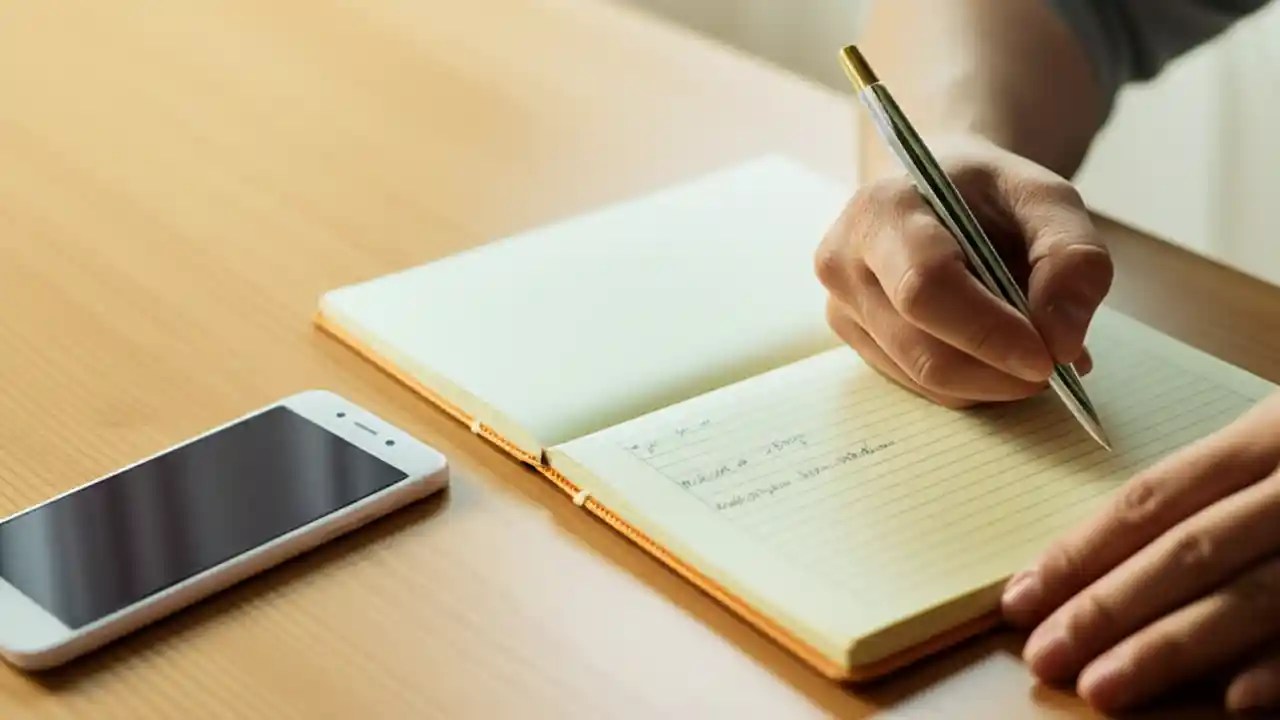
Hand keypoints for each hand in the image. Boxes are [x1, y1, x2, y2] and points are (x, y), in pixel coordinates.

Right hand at [815, 136, 1112, 407]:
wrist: (938, 189)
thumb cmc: (990, 193)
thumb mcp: (1047, 200)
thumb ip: (1072, 257)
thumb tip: (1064, 344)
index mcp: (882, 210)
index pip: (925, 288)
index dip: (988, 332)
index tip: (1050, 359)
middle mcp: (844, 263)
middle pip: (922, 349)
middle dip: (999, 371)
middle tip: (1057, 366)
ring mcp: (842, 307)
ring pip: (922, 376)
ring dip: (992, 381)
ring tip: (1031, 349)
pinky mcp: (852, 340)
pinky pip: (917, 385)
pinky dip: (971, 382)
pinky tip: (993, 351)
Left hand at [1002, 392, 1279, 712]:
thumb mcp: (1279, 441)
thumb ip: (1214, 493)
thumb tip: (1105, 563)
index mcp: (1268, 433)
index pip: (1153, 498)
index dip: (1080, 550)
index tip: (1018, 597)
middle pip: (1191, 548)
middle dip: (1108, 607)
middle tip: (1042, 657)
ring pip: (1255, 594)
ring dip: (1174, 647)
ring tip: (1103, 689)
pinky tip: (1236, 702)